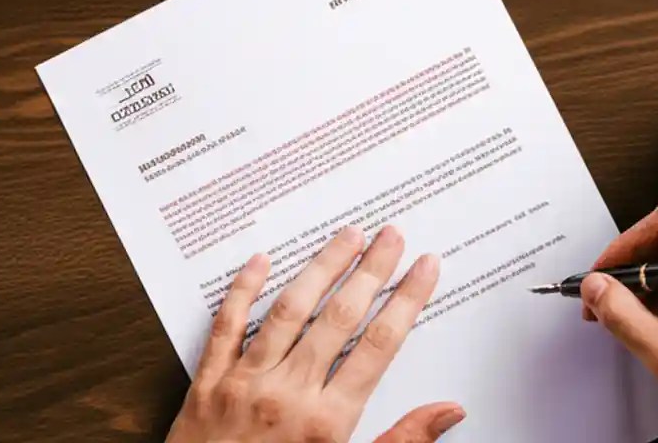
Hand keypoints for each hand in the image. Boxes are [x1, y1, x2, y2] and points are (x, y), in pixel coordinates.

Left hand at [166, 226, 464, 442]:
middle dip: (371, 270)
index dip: (407, 300)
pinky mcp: (208, 385)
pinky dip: (242, 291)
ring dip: (321, 267)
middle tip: (391, 235)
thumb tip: (449, 411)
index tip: (425, 268)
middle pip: (340, 317)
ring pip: (289, 311)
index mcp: (328, 421)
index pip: (380, 344)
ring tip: (346, 236)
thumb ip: (400, 441)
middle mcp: (288, 395)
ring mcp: (245, 384)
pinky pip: (226, 327)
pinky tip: (261, 261)